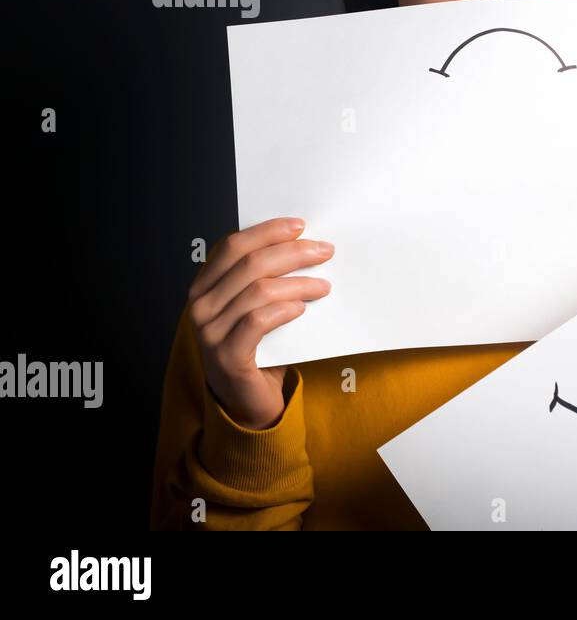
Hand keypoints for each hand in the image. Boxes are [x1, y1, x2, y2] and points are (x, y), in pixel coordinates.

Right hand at [185, 217, 333, 428]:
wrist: (249, 401)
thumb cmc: (260, 347)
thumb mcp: (258, 307)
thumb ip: (267, 279)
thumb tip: (305, 245)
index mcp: (205, 287)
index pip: (233, 246)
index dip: (267, 231)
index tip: (300, 225)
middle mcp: (201, 306)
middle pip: (249, 263)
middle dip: (292, 252)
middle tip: (325, 251)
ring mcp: (210, 332)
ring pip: (258, 290)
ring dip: (298, 283)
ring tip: (324, 286)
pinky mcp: (226, 356)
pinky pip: (257, 321)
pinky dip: (284, 310)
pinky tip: (302, 309)